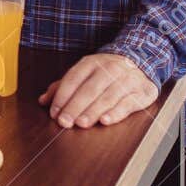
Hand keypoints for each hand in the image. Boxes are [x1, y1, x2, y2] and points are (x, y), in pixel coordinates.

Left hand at [39, 52, 158, 128]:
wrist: (139, 62)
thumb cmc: (105, 72)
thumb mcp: (83, 74)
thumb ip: (62, 87)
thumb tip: (43, 101)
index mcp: (91, 63)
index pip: (73, 79)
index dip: (62, 96)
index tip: (54, 112)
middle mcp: (110, 69)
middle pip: (89, 90)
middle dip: (75, 107)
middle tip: (65, 121)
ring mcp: (128, 80)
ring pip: (108, 97)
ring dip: (93, 111)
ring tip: (81, 123)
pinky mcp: (143, 92)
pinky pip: (128, 103)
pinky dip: (116, 113)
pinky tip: (105, 120)